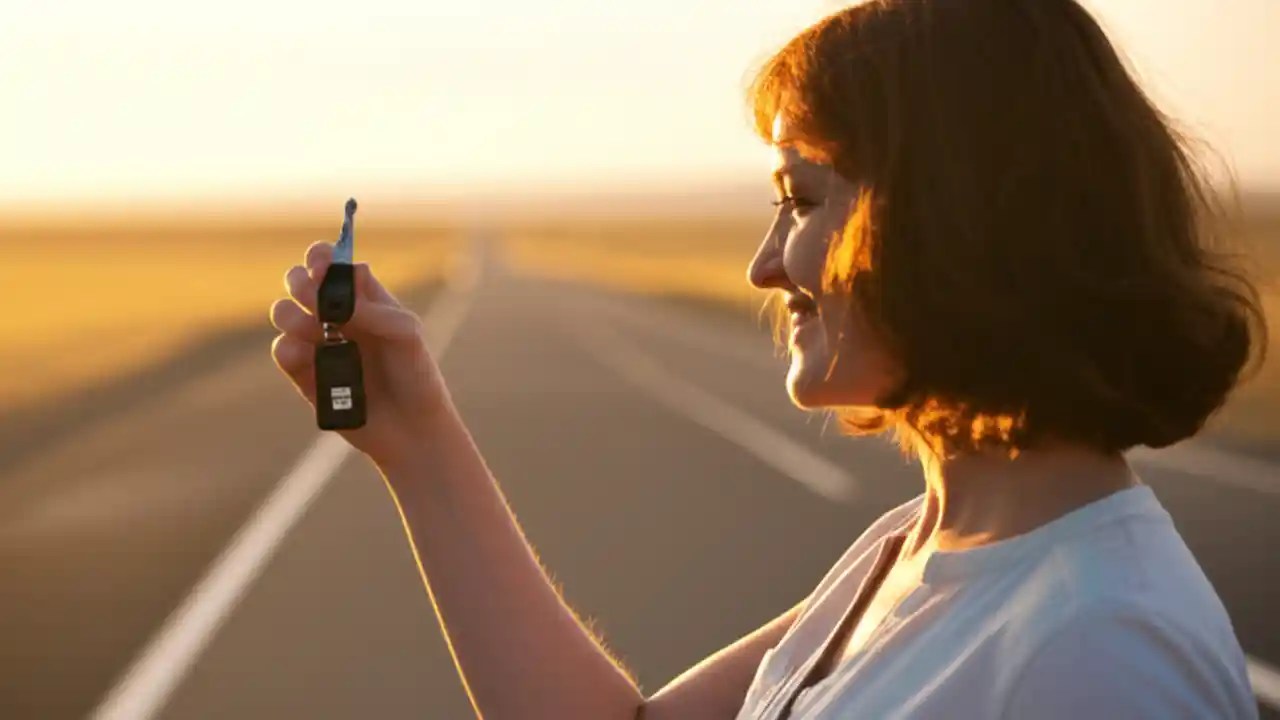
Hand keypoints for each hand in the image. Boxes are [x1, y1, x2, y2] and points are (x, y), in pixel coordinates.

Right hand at [270, 241, 453, 467]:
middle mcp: (336, 316)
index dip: (320, 257)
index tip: (320, 266)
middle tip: (317, 301)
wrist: (412, 428)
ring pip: (283, 313)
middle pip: (298, 281)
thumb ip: (374, 309)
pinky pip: (282, 351)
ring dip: (291, 314)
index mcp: (363, 298)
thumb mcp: (406, 333)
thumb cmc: (416, 373)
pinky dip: (288, 347)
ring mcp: (318, 344)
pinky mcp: (305, 375)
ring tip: (317, 331)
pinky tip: (306, 353)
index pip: (330, 264)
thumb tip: (334, 299)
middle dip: (299, 283)